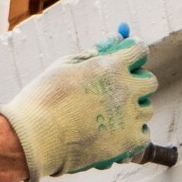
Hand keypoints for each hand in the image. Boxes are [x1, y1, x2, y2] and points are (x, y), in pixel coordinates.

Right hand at [0, 34, 157, 181]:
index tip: (126, 60)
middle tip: (117, 92)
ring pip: (146, 110)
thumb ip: (92, 54)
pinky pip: (143, 135)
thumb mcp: (63, 67)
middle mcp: (126, 90)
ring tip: (110, 117)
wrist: (33, 139)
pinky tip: (116, 134)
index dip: (132, 54)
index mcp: (111, 67)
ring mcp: (130, 117)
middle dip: (136, 83)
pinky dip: (133, 134)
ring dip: (133, 110)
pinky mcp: (128, 142)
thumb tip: (115, 39)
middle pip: (149, 82)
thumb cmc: (42, 100)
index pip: (139, 51)